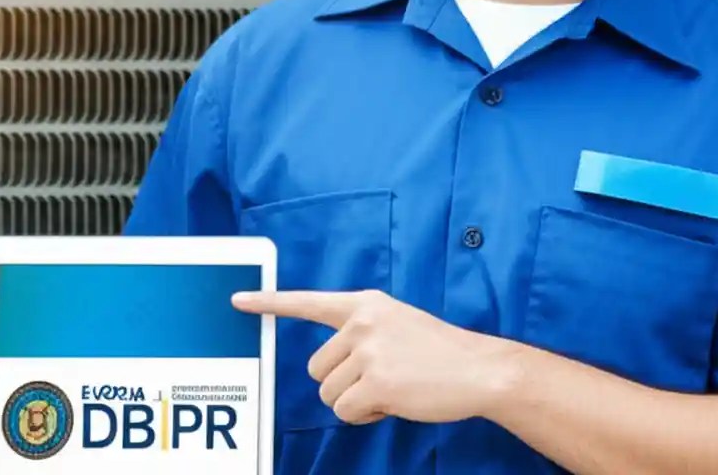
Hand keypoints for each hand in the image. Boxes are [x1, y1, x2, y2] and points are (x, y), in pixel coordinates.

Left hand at [232, 289, 520, 424]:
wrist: (480, 369)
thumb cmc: (439, 352)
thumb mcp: (397, 324)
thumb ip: (362, 332)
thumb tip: (330, 367)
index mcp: (365, 304)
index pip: (308, 302)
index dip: (270, 304)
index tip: (237, 300)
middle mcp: (361, 323)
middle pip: (316, 369)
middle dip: (342, 383)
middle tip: (382, 379)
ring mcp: (368, 352)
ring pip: (329, 394)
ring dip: (355, 401)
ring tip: (392, 389)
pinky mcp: (377, 382)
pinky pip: (346, 412)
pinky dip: (366, 417)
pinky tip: (395, 403)